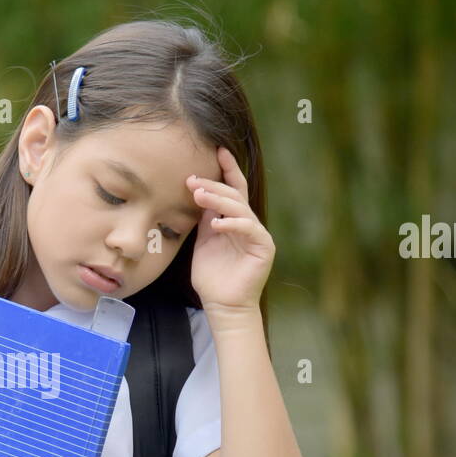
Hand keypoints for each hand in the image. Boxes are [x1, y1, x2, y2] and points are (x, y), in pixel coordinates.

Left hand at [186, 145, 275, 314]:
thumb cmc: (211, 277)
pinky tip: (215, 223)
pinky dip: (232, 224)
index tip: (216, 150)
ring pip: (241, 208)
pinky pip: (248, 229)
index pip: (233, 189)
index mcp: (234, 221)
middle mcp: (248, 224)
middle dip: (214, 184)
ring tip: (198, 195)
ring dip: (219, 199)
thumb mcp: (203, 242)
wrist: (222, 305)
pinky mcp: (263, 248)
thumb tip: (197, 193)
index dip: (227, 169)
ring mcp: (257, 235)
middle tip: (192, 179)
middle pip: (235, 195)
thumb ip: (203, 219)